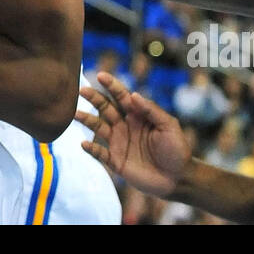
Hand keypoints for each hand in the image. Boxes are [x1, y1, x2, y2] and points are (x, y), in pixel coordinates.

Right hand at [76, 71, 192, 198]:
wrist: (178, 178)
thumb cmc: (177, 150)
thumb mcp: (169, 126)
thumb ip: (151, 110)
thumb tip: (133, 95)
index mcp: (138, 115)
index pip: (121, 96)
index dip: (111, 85)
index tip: (101, 75)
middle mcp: (125, 126)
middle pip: (106, 108)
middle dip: (94, 98)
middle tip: (82, 90)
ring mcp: (119, 143)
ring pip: (98, 127)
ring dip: (87, 120)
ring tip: (75, 113)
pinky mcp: (116, 161)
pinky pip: (100, 153)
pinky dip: (91, 149)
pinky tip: (84, 143)